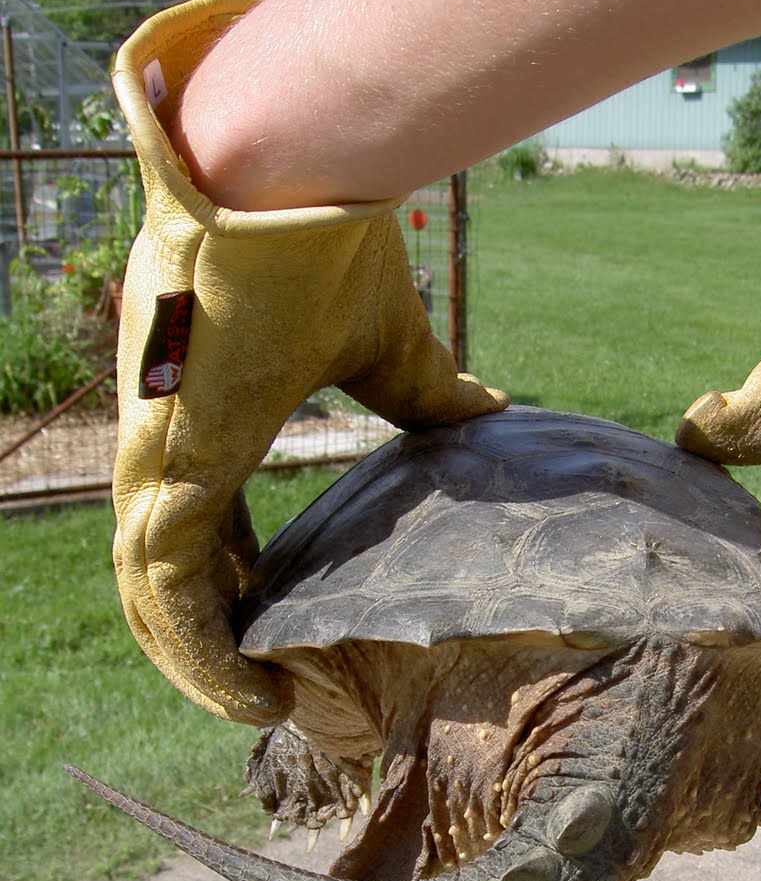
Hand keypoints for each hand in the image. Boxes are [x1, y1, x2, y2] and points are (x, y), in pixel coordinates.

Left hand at [111, 0, 505, 724]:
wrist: (290, 170)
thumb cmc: (326, 239)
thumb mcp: (386, 342)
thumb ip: (424, 390)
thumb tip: (491, 410)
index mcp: (201, 411)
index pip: (200, 524)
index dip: (230, 585)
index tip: (276, 631)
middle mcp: (159, 436)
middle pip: (160, 571)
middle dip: (205, 638)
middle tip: (263, 691)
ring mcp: (152, 448)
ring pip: (149, 592)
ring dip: (197, 662)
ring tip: (257, 710)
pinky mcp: (166, 459)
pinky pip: (165, 584)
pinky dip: (197, 648)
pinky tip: (243, 693)